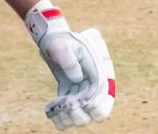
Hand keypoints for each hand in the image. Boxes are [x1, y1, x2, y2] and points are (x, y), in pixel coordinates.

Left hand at [25, 0, 115, 129]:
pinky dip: (61, 116)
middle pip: (94, 111)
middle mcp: (93, 86)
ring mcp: (81, 91)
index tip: (85, 105)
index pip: (107, 97)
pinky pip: (68, 110)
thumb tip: (77, 78)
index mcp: (99, 74)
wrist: (51, 39)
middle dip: (82, 115)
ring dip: (70, 119)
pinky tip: (51, 113)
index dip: (99, 106)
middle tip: (68, 108)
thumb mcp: (63, 45)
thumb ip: (70, 59)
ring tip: (58, 113)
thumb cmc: (61, 41)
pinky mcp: (69, 93)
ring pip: (80, 114)